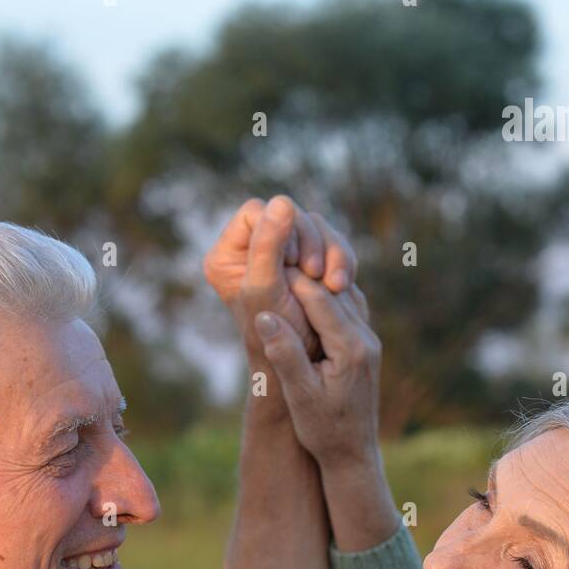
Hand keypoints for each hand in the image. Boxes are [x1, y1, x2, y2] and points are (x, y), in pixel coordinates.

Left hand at [204, 195, 356, 357]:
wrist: (306, 367)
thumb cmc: (280, 337)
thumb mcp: (268, 290)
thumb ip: (267, 246)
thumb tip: (281, 202)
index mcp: (226, 256)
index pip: (256, 211)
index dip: (281, 230)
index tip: (292, 264)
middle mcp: (249, 250)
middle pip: (288, 214)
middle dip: (310, 242)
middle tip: (315, 275)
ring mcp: (280, 254)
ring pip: (313, 225)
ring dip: (331, 251)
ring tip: (335, 284)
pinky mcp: (305, 261)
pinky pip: (329, 241)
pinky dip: (340, 258)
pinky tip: (341, 283)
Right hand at [253, 268, 381, 470]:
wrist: (352, 454)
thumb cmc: (324, 431)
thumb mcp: (300, 396)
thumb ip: (286, 354)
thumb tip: (265, 315)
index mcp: (351, 349)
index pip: (320, 299)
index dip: (291, 277)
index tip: (266, 259)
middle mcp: (366, 339)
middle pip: (331, 290)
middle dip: (302, 271)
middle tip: (272, 251)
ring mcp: (369, 341)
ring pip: (341, 295)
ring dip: (313, 279)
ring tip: (284, 264)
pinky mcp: (365, 345)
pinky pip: (345, 308)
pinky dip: (324, 295)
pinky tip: (302, 290)